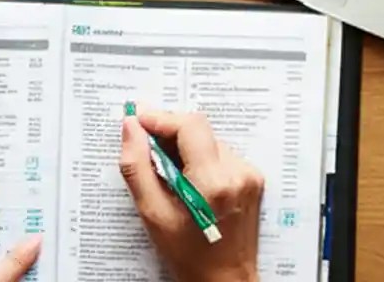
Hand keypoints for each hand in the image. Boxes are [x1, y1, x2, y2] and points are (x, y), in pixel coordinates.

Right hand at [119, 109, 264, 281]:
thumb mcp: (153, 214)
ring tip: (169, 176)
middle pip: (199, 130)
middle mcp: (237, 173)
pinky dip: (201, 160)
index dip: (161, 118)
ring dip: (185, 148)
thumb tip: (130, 128)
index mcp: (213, 182)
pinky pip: (221, 154)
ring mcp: (249, 175)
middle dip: (170, 133)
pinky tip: (190, 183)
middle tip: (146, 147)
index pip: (189, 126)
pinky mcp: (253, 179)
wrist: (225, 280)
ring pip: (209, 141)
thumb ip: (137, 167)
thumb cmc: (188, 255)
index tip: (139, 120)